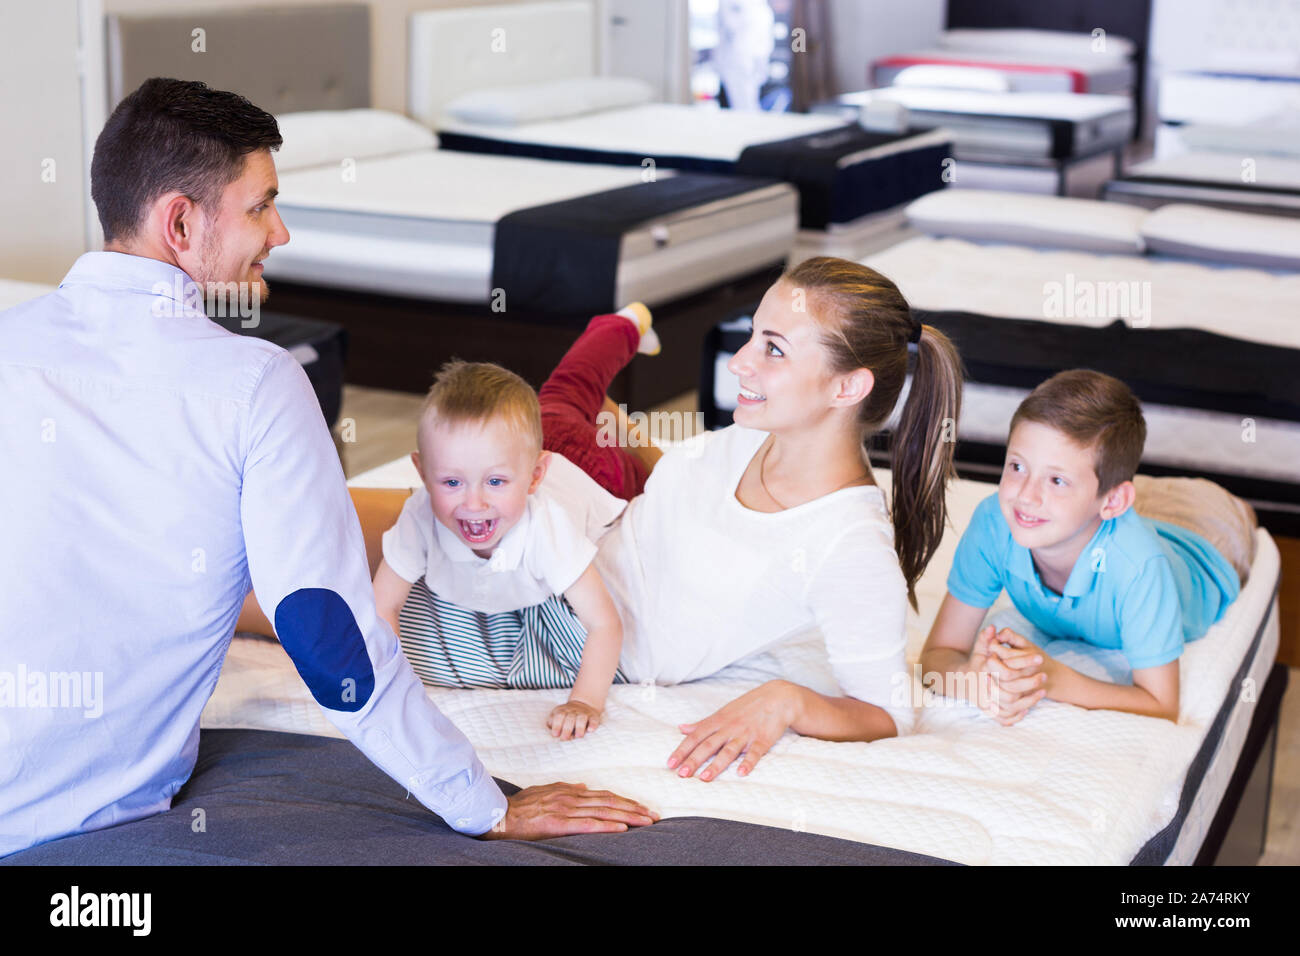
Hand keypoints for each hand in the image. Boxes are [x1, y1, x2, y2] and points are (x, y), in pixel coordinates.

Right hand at [480, 782, 657, 840]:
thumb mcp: (546, 790)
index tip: (642, 808)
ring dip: (628, 816)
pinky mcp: (559, 823)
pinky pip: (588, 824)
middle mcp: (572, 797)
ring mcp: (566, 809)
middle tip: (653, 816)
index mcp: (570, 791)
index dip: (626, 801)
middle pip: (610, 802)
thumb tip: (585, 786)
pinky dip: (607, 826)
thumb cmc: (522, 806)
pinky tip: (621, 828)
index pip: (605, 796)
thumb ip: (566, 788)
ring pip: (604, 811)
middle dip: (634, 809)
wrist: (500, 815)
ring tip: (645, 821)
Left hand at [548, 699, 602, 739]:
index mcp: (563, 710)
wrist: (583, 703)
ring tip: (578, 736)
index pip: (559, 716)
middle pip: (570, 718)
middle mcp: (574, 711)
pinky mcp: (593, 716)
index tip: (555, 734)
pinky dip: (593, 725)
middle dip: (567, 729)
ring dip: (580, 727)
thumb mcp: (557, 716)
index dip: (557, 725)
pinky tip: (590, 730)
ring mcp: (584, 713)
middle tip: (565, 738)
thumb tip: (553, 733)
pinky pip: (594, 719)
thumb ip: (553, 723)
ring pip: (582, 718)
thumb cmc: (567, 715)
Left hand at [667, 680, 796, 780]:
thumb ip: (703, 723)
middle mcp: (729, 728)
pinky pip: (755, 753)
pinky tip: (741, 773)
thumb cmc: (747, 706)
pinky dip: (748, 763)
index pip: (696, 736)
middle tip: (682, 774)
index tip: (670, 763)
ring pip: (729, 751)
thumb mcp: (723, 712)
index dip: (682, 750)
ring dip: (716, 765)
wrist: (777, 698)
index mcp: (718, 721)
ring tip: (704, 778)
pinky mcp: (762, 740)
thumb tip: (681, 728)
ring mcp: (746, 734)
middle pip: (708, 745)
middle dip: (694, 760)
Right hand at [982, 628, 1048, 724]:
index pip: (1007, 672)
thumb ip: (985, 638)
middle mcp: (984, 691)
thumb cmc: (976, 663)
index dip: (1025, 663)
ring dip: (1030, 701)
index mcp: (983, 673)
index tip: (1040, 657)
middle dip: (1031, 684)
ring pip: (1011, 707)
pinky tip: (1030, 707)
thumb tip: (993, 627)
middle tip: (1045, 676)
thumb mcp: (979, 649)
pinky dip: (1018, 714)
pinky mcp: (990, 712)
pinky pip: (1006, 718)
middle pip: (1012, 693)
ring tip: (1043, 691)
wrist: (962, 681)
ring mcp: (986, 703)